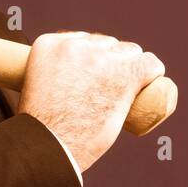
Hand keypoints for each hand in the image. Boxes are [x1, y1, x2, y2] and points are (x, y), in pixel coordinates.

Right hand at [17, 31, 165, 173]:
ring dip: (130, 69)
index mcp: (48, 44)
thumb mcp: (34, 88)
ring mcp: (102, 58)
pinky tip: (148, 86)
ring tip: (122, 92)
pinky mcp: (125, 74)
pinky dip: (152, 75)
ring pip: (130, 54)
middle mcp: (75, 45)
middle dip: (110, 63)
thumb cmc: (40, 128)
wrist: (49, 145)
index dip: (90, 59)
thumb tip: (60, 87)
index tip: (89, 78)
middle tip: (104, 90)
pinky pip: (151, 65)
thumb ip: (45, 78)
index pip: (82, 41)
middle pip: (107, 45)